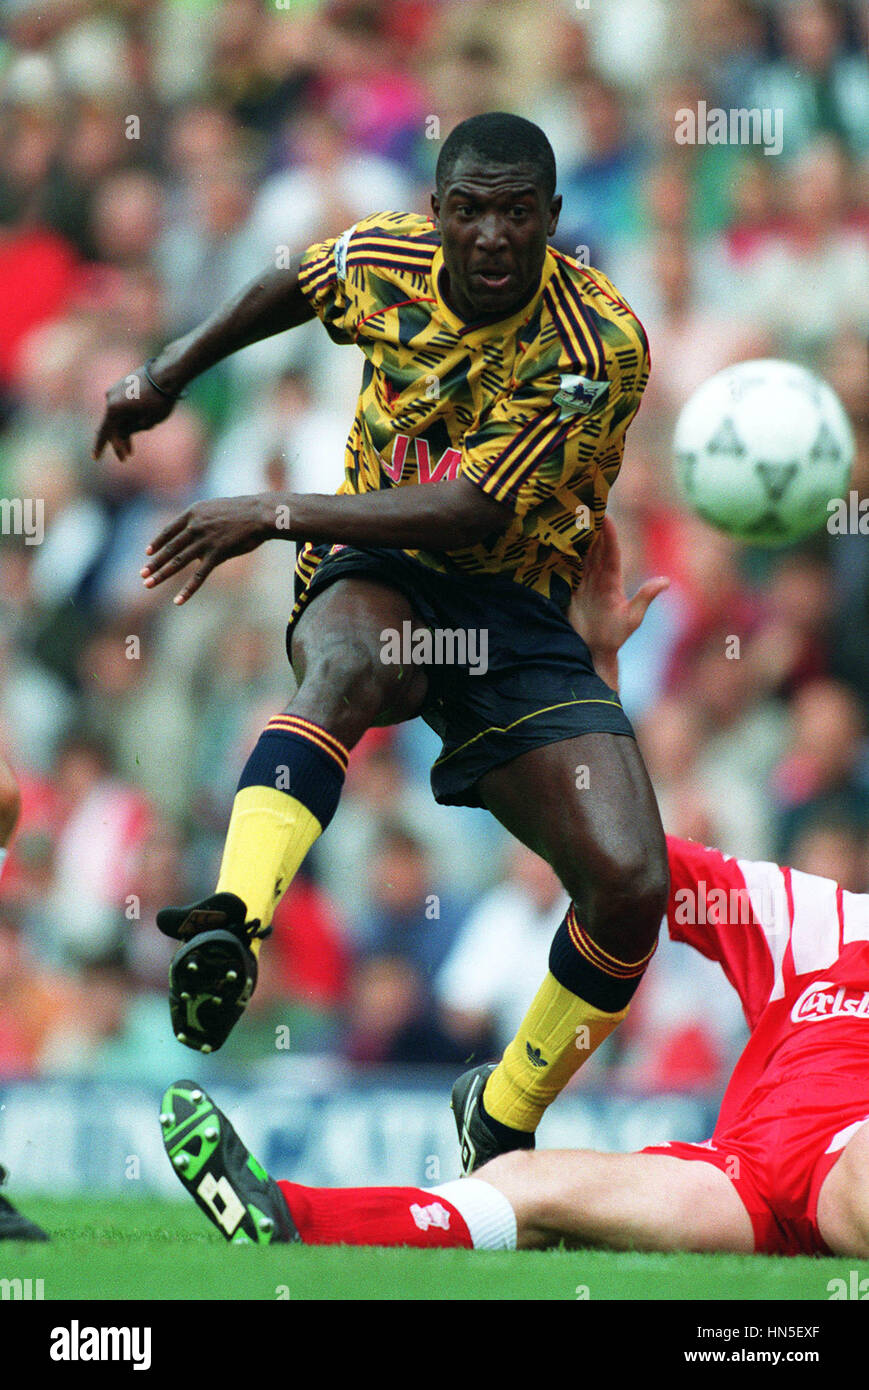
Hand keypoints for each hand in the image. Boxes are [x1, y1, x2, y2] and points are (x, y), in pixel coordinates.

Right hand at [93, 365, 177, 461]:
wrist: (168, 372)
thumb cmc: (160, 399)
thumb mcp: (149, 421)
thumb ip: (133, 429)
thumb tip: (125, 430)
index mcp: (113, 409)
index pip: (104, 433)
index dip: (100, 447)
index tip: (95, 458)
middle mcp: (110, 398)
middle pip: (112, 426)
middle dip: (119, 442)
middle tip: (127, 457)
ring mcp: (116, 390)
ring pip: (118, 416)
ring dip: (125, 431)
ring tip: (132, 448)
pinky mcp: (124, 385)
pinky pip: (122, 406)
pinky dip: (128, 418)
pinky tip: (139, 425)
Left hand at [141, 495, 275, 604]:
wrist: (260, 514)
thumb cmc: (242, 512)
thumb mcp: (216, 510)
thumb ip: (203, 525)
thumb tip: (196, 548)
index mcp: (193, 513)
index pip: (169, 530)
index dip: (157, 542)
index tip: (147, 552)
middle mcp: (195, 526)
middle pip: (170, 548)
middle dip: (154, 563)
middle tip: (142, 573)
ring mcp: (205, 541)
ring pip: (178, 562)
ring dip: (161, 575)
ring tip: (148, 584)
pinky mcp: (217, 554)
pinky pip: (199, 575)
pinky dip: (188, 590)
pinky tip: (178, 601)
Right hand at [568, 518, 668, 680]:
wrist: (597, 651)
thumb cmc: (616, 636)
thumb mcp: (632, 617)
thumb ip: (645, 597)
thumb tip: (665, 581)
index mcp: (612, 581)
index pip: (610, 553)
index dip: (608, 535)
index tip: (605, 515)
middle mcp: (598, 579)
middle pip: (594, 549)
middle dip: (591, 528)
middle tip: (586, 506)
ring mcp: (584, 584)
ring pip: (581, 556)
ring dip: (577, 538)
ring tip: (571, 518)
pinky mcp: (572, 592)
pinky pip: (567, 570)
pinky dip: (563, 556)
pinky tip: (557, 542)